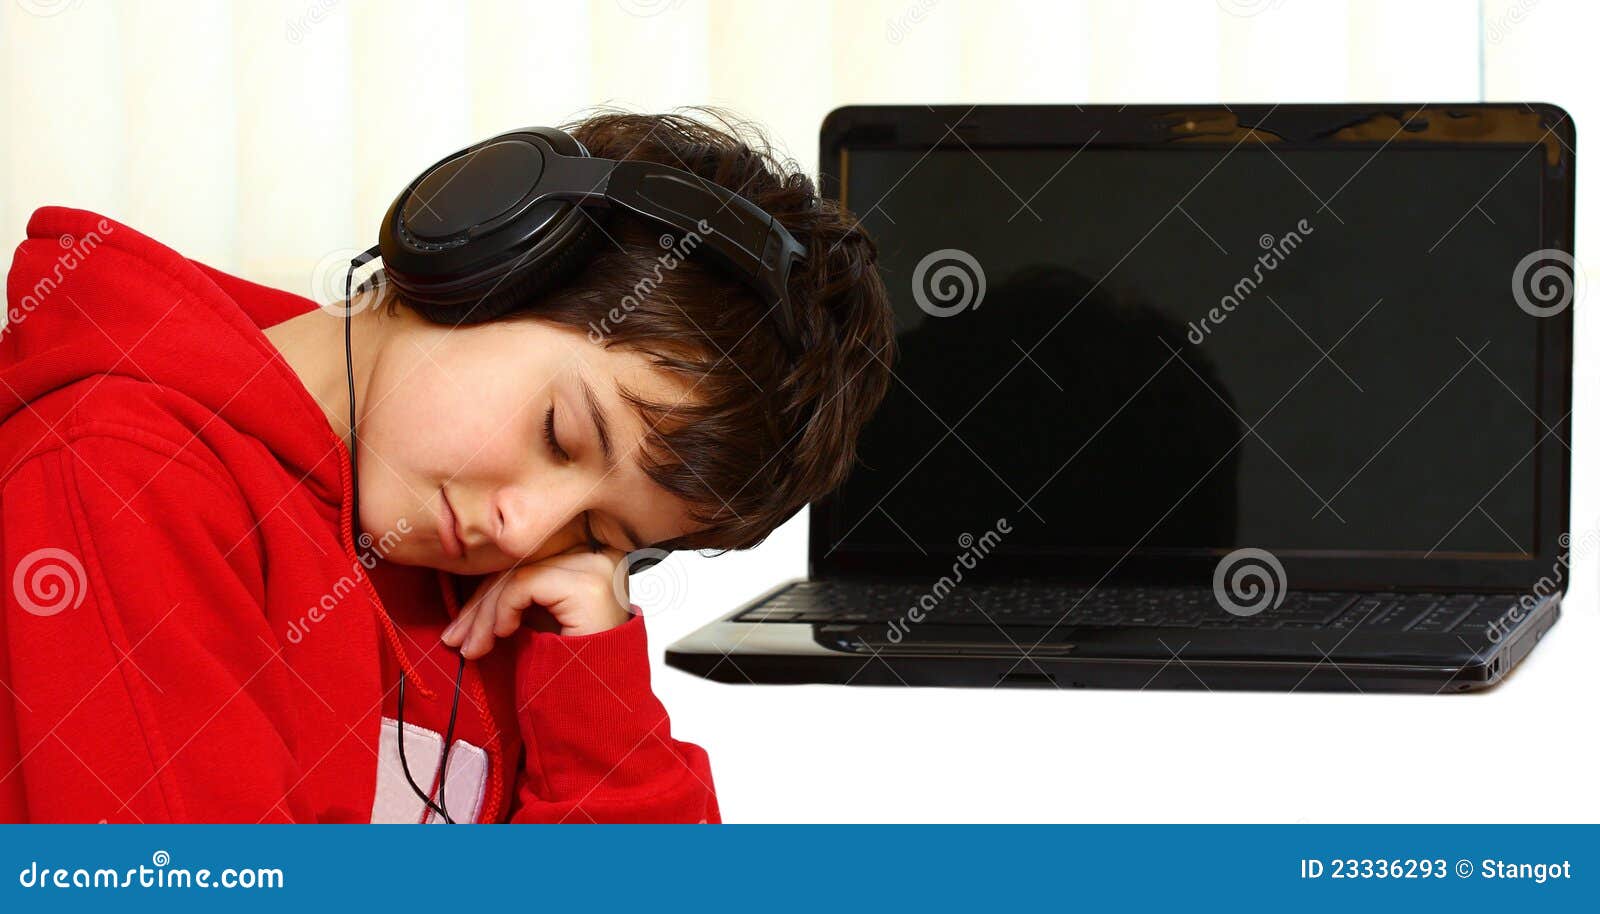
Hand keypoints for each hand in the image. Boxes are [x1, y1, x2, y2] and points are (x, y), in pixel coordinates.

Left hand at [440, 545, 631, 658]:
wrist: (597, 708)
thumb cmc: (570, 671)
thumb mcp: (540, 622)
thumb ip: (518, 595)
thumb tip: (471, 586)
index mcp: (590, 561)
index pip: (526, 560)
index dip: (490, 591)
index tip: (462, 625)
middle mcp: (598, 558)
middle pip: (520, 564)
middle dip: (480, 604)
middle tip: (455, 638)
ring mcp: (595, 569)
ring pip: (516, 573)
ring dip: (484, 614)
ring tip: (472, 648)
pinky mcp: (585, 586)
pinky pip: (523, 584)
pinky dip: (503, 610)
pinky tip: (502, 635)